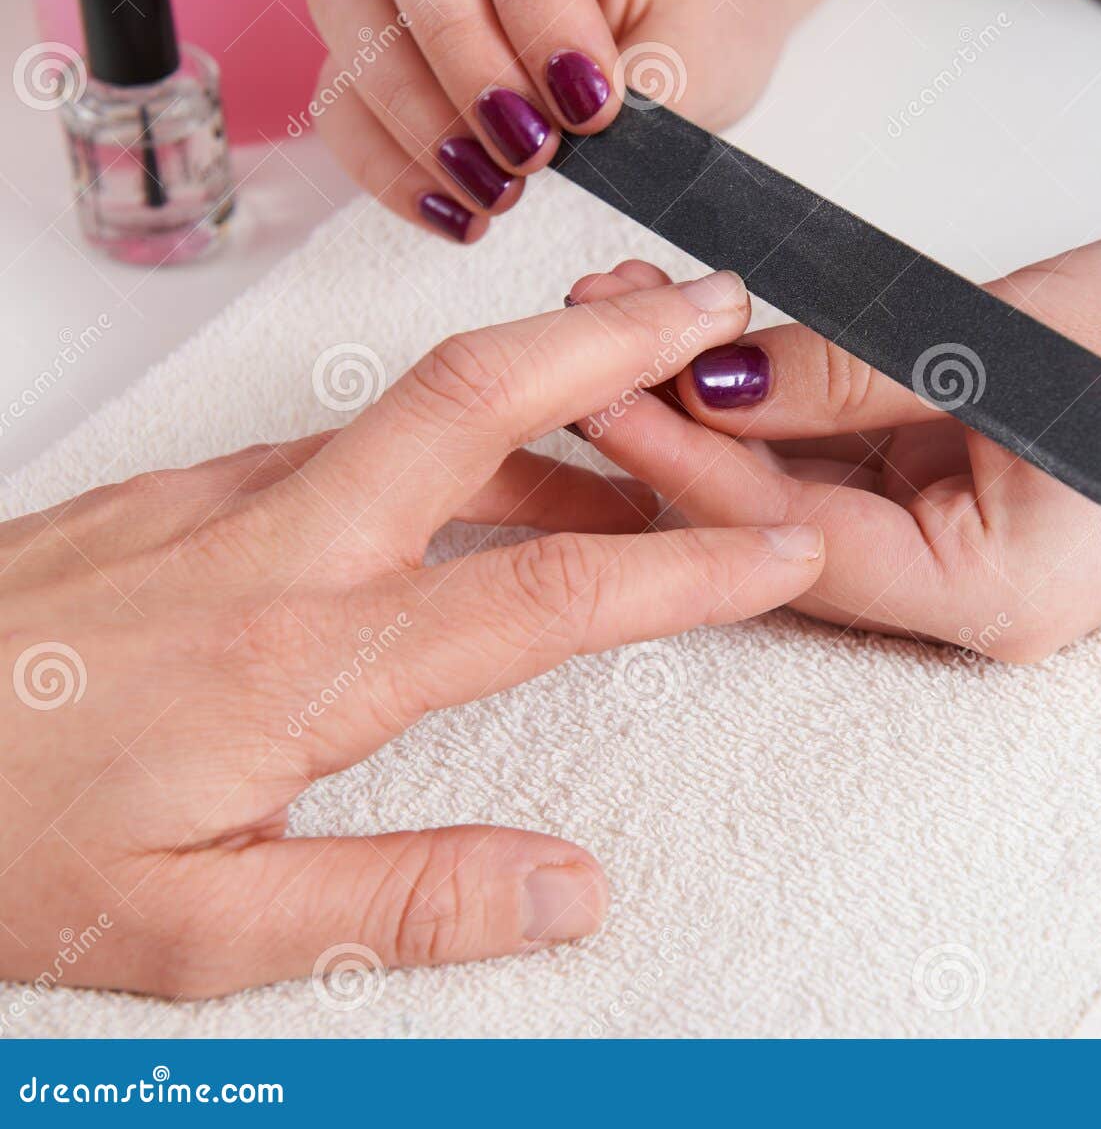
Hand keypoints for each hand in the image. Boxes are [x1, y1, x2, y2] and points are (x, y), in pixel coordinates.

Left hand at [0, 272, 822, 998]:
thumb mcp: (197, 931)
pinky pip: (352, 434)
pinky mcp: (180, 490)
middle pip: (481, 397)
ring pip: (419, 403)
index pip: (546, 592)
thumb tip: (564, 888)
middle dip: (616, 341)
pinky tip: (482, 463)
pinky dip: (453, 425)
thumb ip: (399, 904)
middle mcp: (271, 547)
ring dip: (547, 377)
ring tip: (640, 392)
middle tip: (710, 310)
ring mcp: (221, 499)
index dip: (687, 568)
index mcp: (302, 662)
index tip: (779, 549)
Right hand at [304, 0, 840, 241]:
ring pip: (350, 20)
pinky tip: (456, 210)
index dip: (539, 18)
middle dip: (465, 69)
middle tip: (533, 151)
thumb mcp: (700, 39)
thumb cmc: (697, 14)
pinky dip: (387, 165)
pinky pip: (339, 96)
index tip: (589, 103)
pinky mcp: (372, 40)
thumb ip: (649, 76)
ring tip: (498, 192)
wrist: (686, 20)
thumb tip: (587, 138)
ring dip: (417, 122)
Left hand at [566, 226, 1100, 660]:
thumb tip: (713, 374)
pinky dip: (782, 404)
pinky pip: (844, 461)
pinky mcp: (961, 496)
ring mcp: (962, 548)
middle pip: (776, 532)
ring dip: (721, 410)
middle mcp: (964, 595)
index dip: (686, 463)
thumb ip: (853, 372)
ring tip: (632, 326)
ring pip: (800, 493)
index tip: (600, 385)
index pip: (789, 542)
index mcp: (991, 599)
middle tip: (587, 352)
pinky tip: (719, 346)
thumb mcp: (1015, 348)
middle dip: (680, 436)